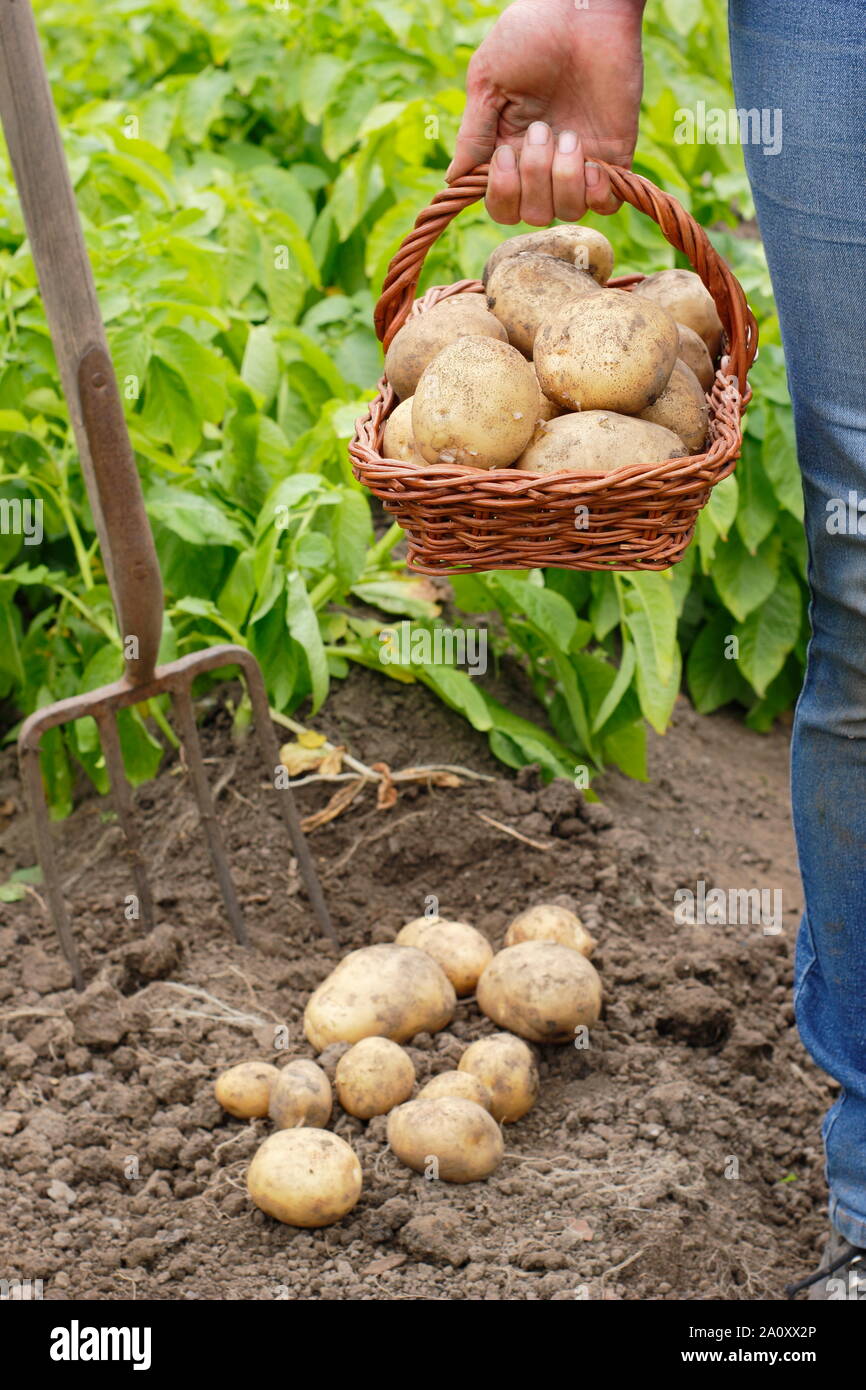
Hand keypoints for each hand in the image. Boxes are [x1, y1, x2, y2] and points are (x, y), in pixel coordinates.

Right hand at [447, 0, 646, 223]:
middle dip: (533, 180)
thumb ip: (473, 135)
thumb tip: (454, 181)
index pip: (501, 204)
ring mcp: (578, 163)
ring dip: (563, 179)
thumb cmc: (531, 34)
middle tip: (542, 129)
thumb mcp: (487, 82)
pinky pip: (604, 206)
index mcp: (509, 149)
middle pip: (531, 214)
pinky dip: (596, 193)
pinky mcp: (613, 157)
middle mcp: (543, 164)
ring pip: (565, 212)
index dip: (502, 192)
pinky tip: (592, 162)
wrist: (585, 9)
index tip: (506, 154)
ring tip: (569, 135)